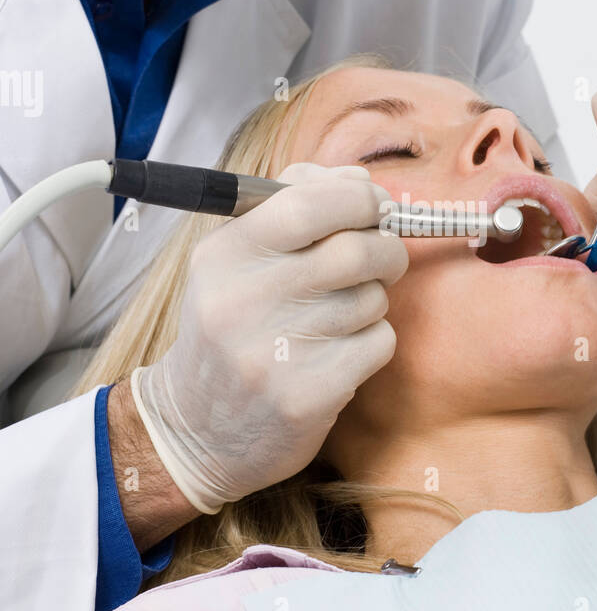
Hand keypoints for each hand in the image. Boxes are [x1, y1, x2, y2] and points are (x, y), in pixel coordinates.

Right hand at [133, 163, 408, 512]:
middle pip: (356, 251)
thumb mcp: (236, 259)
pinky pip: (378, 343)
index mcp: (224, 255)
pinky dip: (371, 343)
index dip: (358, 199)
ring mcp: (274, 353)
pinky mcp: (308, 395)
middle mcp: (243, 301)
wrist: (196, 430)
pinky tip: (338, 353)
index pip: (307, 205)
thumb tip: (361, 180)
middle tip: (383, 257)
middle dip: (386, 250)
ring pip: (372, 299)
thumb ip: (293, 204)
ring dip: (371, 301)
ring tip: (338, 316)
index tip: (374, 206)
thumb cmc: (230, 328)